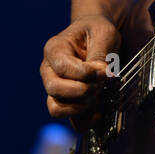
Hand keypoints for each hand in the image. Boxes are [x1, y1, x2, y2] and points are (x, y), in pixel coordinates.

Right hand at [40, 13, 121, 130]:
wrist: (96, 37)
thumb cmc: (97, 32)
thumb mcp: (103, 34)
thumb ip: (100, 54)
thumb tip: (101, 73)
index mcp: (54, 49)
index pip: (63, 67)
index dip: (86, 73)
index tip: (105, 71)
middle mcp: (49, 71)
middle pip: (54, 89)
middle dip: (83, 90)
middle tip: (101, 83)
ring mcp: (55, 89)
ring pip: (56, 109)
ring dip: (81, 107)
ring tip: (99, 96)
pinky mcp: (66, 103)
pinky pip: (70, 121)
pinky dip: (86, 120)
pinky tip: (100, 111)